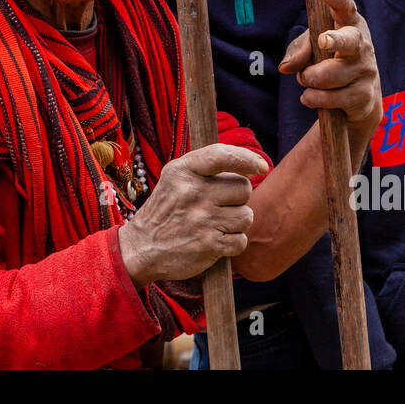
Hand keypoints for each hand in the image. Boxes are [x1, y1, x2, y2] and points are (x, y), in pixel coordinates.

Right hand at [117, 144, 266, 286]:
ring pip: (246, 216)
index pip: (221, 156)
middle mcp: (193, 193)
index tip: (261, 165)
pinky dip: (233, 242)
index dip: (246, 158)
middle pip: (243, 188)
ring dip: (236, 222)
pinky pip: (241, 240)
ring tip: (216, 224)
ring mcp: (202, 220)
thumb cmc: (167, 207)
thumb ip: (208, 164)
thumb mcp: (175, 175)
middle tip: (219, 205)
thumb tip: (255, 163)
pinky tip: (215, 240)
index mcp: (183, 171)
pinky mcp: (209, 245)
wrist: (142, 247)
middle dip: (238, 198)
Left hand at [279, 0, 381, 166]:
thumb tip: (286, 67)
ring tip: (307, 79)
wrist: (360, 101)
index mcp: (350, 25)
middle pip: (349, 41)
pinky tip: (311, 97)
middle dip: (335, 40)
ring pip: (328, 75)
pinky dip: (313, 98)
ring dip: (309, 79)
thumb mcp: (313, 51)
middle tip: (323, 41)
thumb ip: (299, 51)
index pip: (346, 8)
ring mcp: (366, 71)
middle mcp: (362, 46)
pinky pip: (329, 98)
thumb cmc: (332, 62)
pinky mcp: (364, 96)